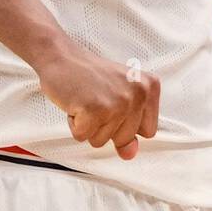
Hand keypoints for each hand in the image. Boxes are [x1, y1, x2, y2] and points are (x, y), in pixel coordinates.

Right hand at [35, 44, 159, 159]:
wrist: (62, 56)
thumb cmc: (90, 76)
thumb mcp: (118, 96)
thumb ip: (129, 126)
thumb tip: (130, 154)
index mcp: (149, 88)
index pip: (147, 131)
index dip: (127, 125)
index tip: (114, 105)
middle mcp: (138, 94)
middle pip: (125, 139)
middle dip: (106, 126)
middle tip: (96, 100)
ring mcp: (117, 102)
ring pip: (102, 140)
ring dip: (89, 125)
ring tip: (86, 101)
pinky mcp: (94, 110)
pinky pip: (82, 137)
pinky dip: (74, 124)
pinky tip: (75, 103)